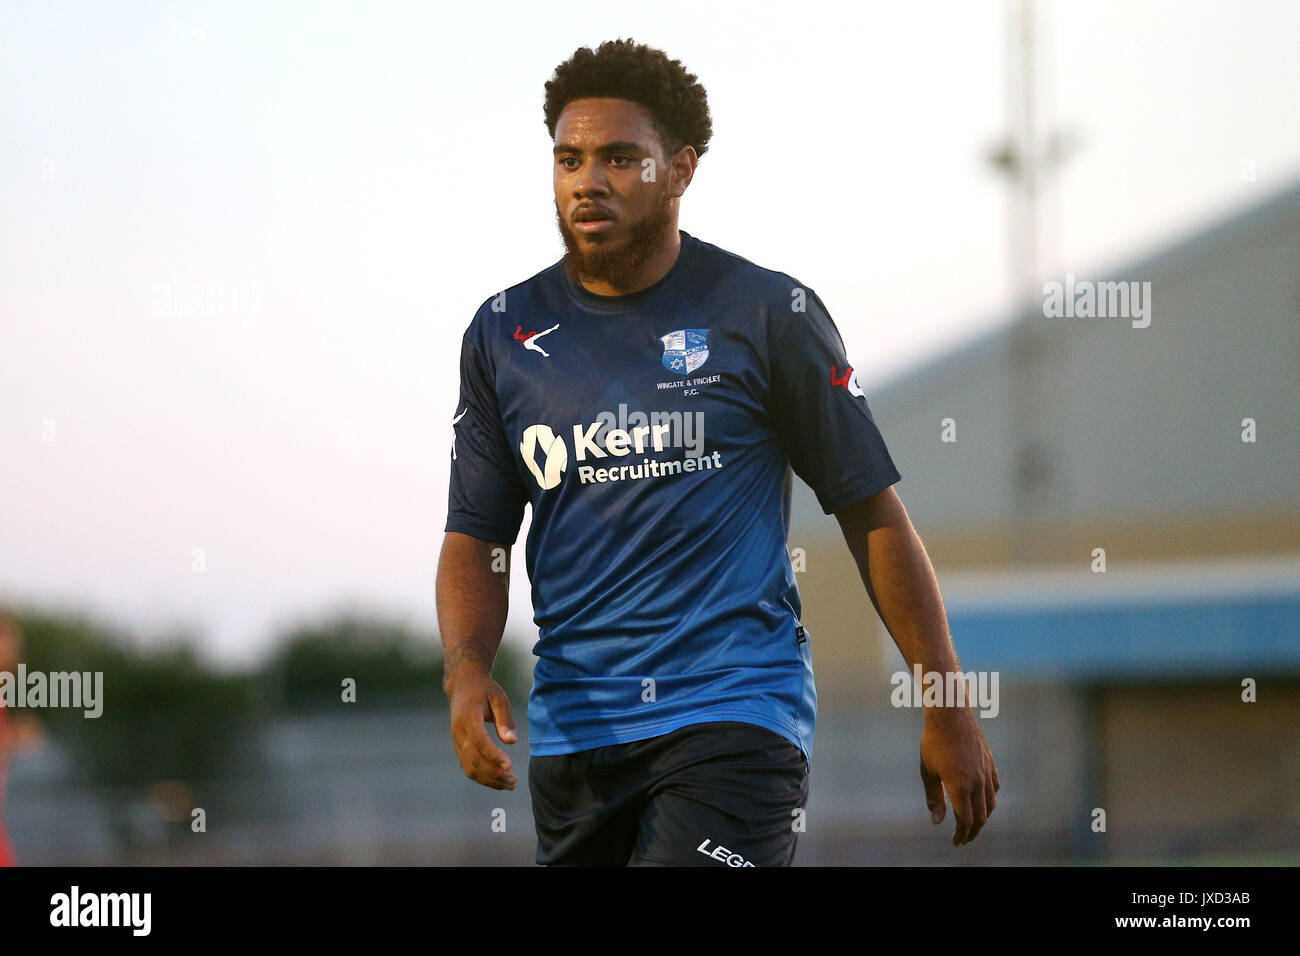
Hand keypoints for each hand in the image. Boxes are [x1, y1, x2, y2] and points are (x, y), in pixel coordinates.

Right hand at [447, 674, 516, 789]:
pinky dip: (483, 778)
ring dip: (489, 780)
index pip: (479, 741)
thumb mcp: (499, 698)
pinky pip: (468, 767)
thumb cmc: (484, 690)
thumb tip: (511, 741)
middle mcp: (458, 732)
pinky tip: (499, 781)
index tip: (509, 766)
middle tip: (514, 781)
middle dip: (494, 773)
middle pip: (474, 759)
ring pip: (470, 768)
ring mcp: (456, 742)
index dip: (493, 755)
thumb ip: (505, 719)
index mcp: (468, 717)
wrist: (462, 686)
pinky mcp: (459, 748)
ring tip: (510, 784)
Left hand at [919, 707, 998, 845]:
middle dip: (972, 832)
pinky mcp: (990, 763)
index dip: (961, 835)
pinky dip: (989, 800)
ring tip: (973, 825)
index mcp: (960, 786)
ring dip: (983, 818)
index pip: (965, 820)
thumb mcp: (928, 771)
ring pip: (990, 804)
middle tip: (963, 839)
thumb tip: (937, 822)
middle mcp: (977, 782)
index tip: (956, 842)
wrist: (951, 714)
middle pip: (981, 817)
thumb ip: (934, 798)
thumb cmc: (934, 742)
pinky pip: (994, 788)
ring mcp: (986, 772)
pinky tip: (982, 802)